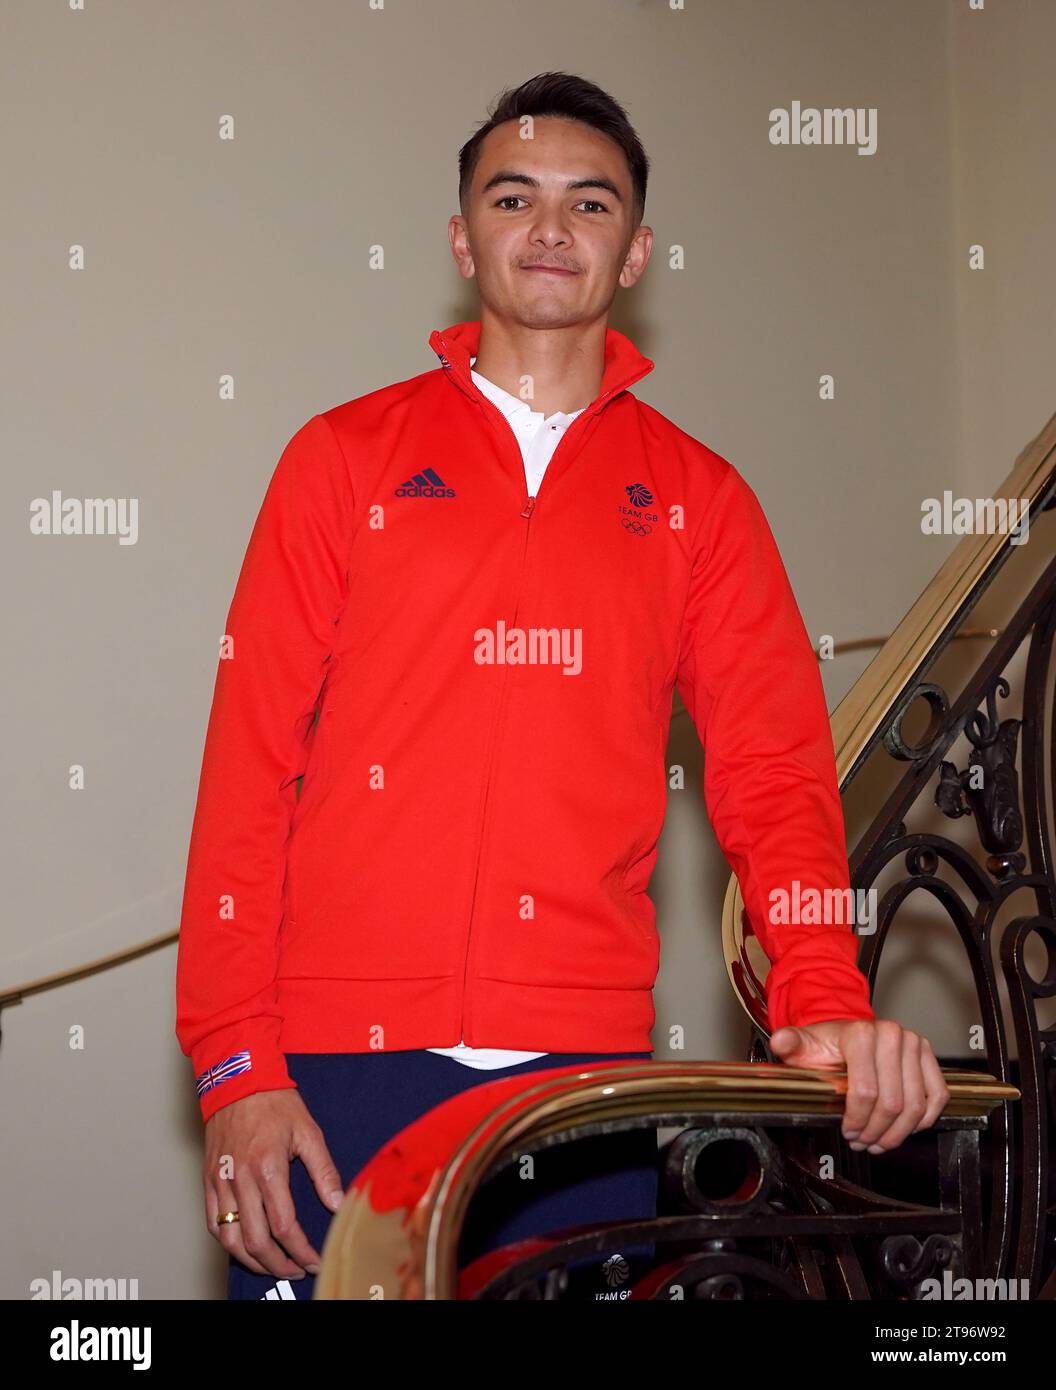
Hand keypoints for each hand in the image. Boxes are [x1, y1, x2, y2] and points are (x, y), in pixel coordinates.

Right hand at [203, 1088, 345, 1279]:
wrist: (238, 1079)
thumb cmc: (275, 1102)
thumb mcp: (308, 1131)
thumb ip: (324, 1171)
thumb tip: (336, 1204)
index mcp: (268, 1168)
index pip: (284, 1226)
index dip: (301, 1251)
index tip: (314, 1261)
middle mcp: (240, 1179)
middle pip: (256, 1241)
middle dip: (278, 1264)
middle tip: (296, 1271)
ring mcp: (220, 1181)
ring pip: (230, 1239)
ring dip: (252, 1261)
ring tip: (272, 1267)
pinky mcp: (208, 1179)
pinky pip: (213, 1223)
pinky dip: (227, 1242)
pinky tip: (243, 1247)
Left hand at [768, 1018, 949, 1153]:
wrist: (849, 1036)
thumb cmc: (828, 1046)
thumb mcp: (804, 1045)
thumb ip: (790, 1043)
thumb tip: (781, 1042)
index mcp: (861, 1033)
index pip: (866, 1091)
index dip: (856, 1120)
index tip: (847, 1132)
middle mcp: (891, 1035)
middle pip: (891, 1102)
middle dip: (875, 1131)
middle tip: (862, 1142)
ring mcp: (914, 1045)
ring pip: (915, 1105)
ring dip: (898, 1133)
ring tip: (879, 1142)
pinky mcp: (929, 1058)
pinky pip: (937, 1096)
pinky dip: (923, 1120)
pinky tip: (905, 1129)